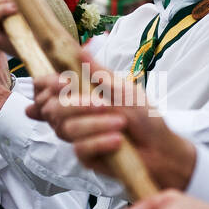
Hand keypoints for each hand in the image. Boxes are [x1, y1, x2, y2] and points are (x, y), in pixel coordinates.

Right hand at [28, 48, 196, 189]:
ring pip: (67, 128)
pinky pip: (80, 148)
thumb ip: (100, 74)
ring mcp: (78, 136)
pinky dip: (99, 141)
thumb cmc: (144, 117)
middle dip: (76, 104)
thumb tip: (80, 52)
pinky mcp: (85, 156)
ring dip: (95, 123)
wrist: (161, 149)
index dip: (46, 85)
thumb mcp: (125, 90)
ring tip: (121, 122)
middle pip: (52, 108)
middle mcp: (74, 115)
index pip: (46, 88)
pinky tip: (117, 141)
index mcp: (80, 94)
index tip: (62, 82)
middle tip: (103, 104)